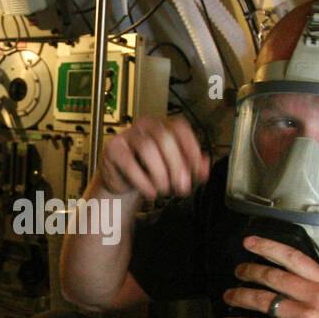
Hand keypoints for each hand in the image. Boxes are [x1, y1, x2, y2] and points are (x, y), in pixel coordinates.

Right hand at [95, 116, 209, 201]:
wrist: (123, 180)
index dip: (191, 147)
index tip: (197, 168)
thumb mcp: (174, 169)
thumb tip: (205, 167)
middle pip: (165, 138)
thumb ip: (192, 167)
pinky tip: (150, 192)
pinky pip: (129, 163)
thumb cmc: (150, 170)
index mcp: (163, 125)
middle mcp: (146, 126)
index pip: (180, 128)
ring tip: (164, 189)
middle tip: (182, 186)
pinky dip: (143, 182)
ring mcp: (128, 135)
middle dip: (177, 165)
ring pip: (147, 148)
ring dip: (160, 174)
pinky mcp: (113, 149)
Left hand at [220, 235, 318, 317]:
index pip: (294, 257)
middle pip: (274, 276)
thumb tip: (285, 280)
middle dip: (250, 272)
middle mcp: (317, 296)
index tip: (249, 243)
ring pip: (262, 299)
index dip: (268, 247)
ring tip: (229, 296)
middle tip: (238, 272)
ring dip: (240, 296)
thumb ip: (315, 290)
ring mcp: (304, 316)